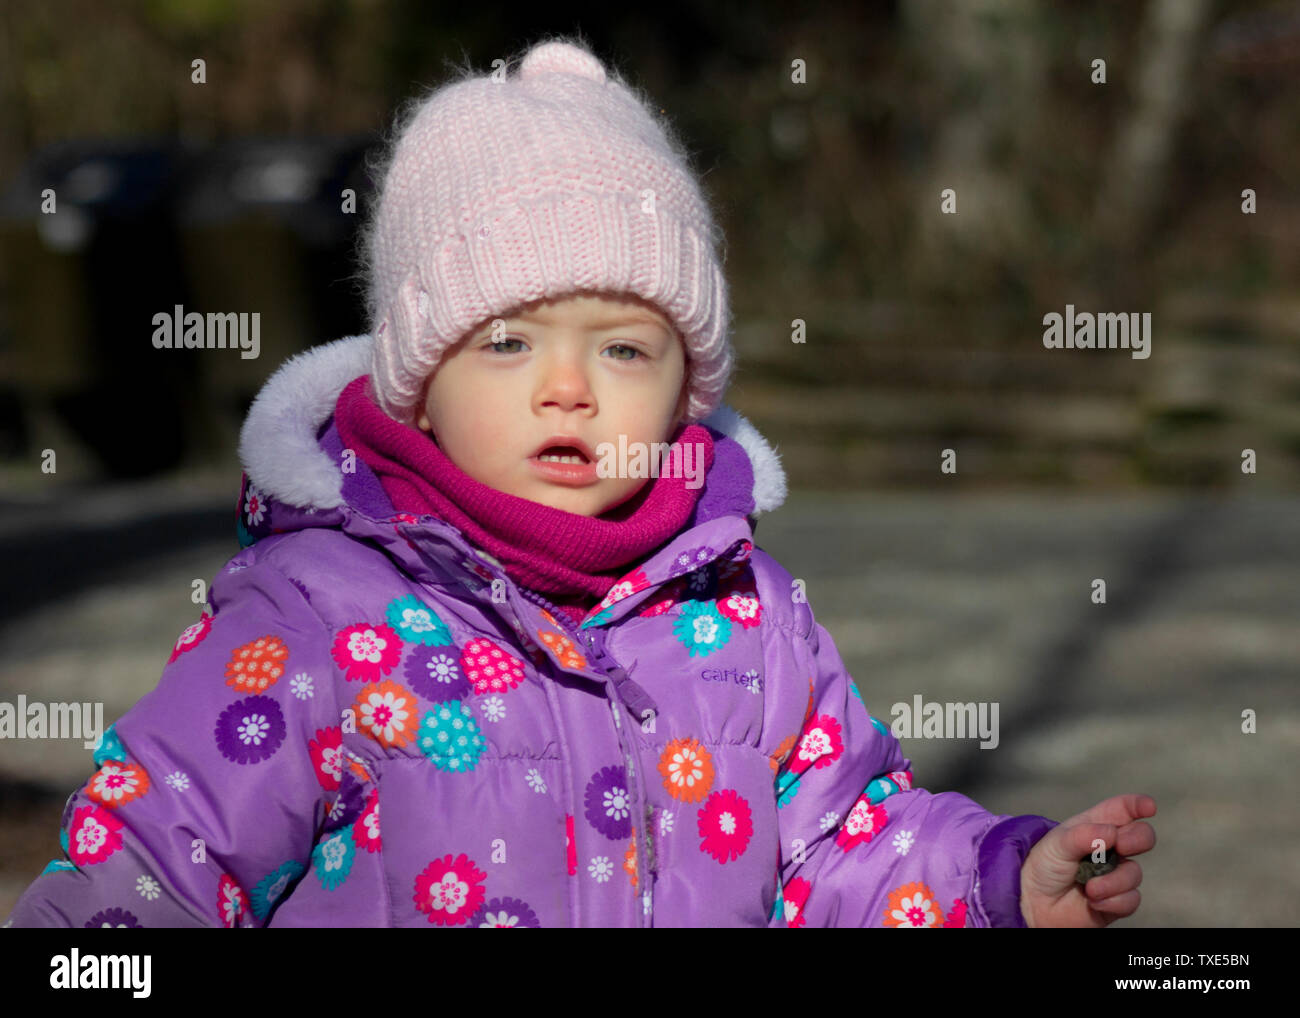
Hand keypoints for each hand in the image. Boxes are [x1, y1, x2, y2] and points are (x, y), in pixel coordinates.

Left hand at [1019, 793, 1156, 927]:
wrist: (1033, 902)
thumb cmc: (1043, 866)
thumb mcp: (1056, 844)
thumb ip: (1082, 835)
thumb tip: (1112, 833)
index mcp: (1094, 826)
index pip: (1122, 809)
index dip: (1138, 805)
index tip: (1149, 807)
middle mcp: (1109, 848)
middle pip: (1142, 836)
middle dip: (1138, 839)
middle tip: (1121, 845)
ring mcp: (1115, 874)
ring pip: (1135, 873)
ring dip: (1114, 881)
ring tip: (1090, 888)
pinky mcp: (1116, 901)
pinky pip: (1131, 900)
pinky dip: (1113, 901)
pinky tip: (1093, 902)